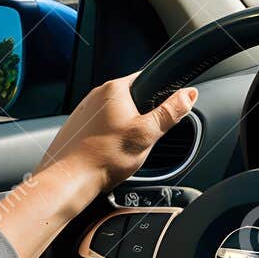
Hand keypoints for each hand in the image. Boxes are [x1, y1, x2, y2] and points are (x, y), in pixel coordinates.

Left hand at [36, 74, 197, 205]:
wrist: (69, 179)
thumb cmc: (104, 157)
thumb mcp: (147, 134)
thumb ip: (170, 112)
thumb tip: (189, 94)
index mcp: (114, 89)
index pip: (146, 78)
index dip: (160, 93)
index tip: (164, 110)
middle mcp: (96, 95)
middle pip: (131, 98)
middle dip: (142, 116)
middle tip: (143, 138)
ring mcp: (84, 111)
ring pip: (116, 114)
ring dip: (125, 128)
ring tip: (123, 149)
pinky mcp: (77, 127)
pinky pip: (101, 127)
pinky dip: (109, 138)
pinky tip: (110, 153)